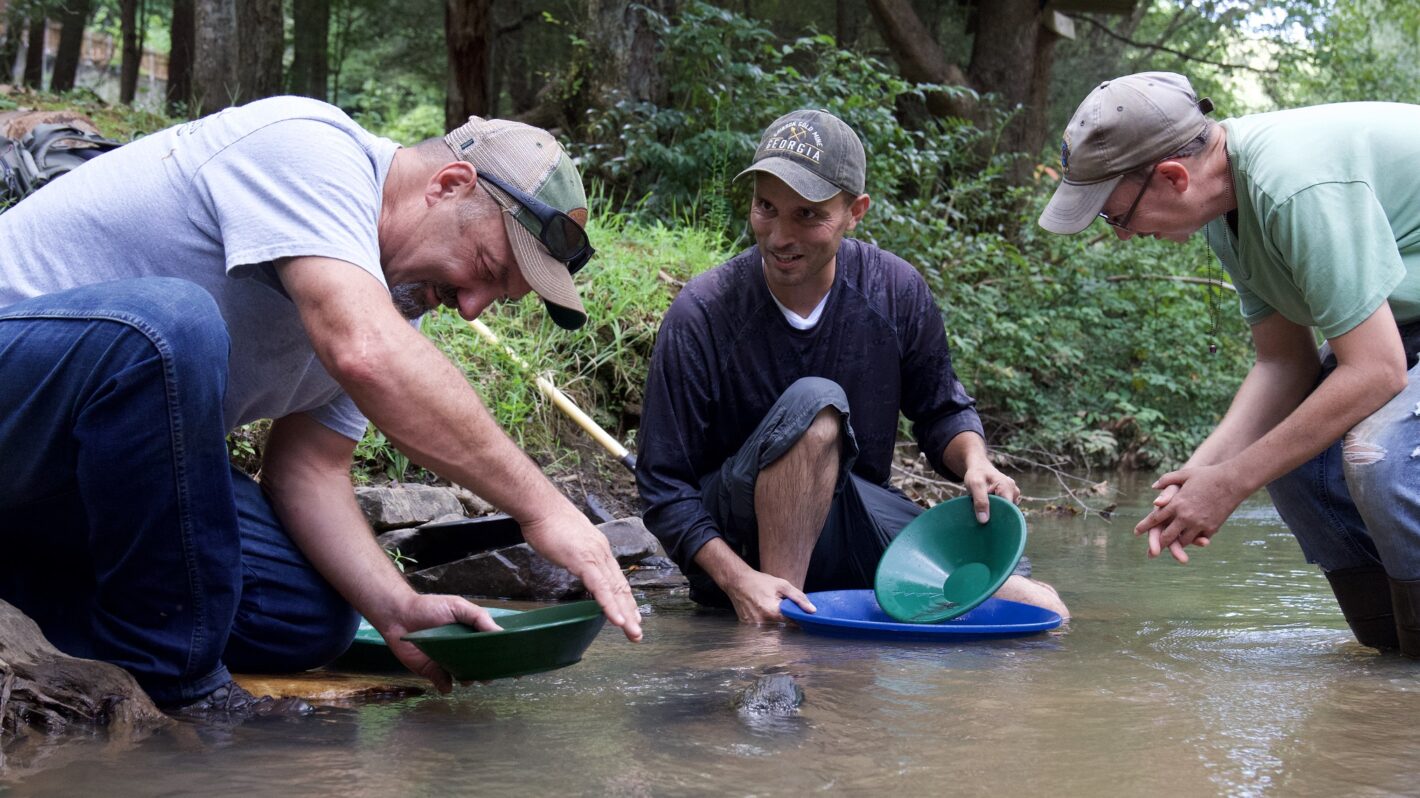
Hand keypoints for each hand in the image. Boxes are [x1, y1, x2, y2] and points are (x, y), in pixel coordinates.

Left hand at [379, 593, 503, 692]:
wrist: (399, 616)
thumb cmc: (430, 607)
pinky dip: (448, 686)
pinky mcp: (432, 671)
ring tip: (469, 677)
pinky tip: (449, 682)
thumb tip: (500, 634)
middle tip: (489, 675)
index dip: (504, 656)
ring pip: (466, 677)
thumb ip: (479, 619)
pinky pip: (444, 684)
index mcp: (472, 634)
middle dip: (489, 672)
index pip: (493, 647)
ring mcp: (448, 661)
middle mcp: (463, 650)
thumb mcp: (458, 606)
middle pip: (482, 665)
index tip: (517, 668)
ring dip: (470, 679)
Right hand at [518, 504, 643, 641]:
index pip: (615, 578)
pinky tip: (618, 620)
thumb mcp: (568, 542)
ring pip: (615, 590)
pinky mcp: (583, 560)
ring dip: (625, 613)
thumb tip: (574, 560)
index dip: (624, 598)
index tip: (631, 615)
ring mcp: (594, 556)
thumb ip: (576, 553)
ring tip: (633, 632)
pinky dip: (610, 605)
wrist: (540, 506)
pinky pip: (601, 587)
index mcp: (599, 549)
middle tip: (637, 632)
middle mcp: (602, 553)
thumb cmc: (548, 521)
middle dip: (630, 611)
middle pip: (620, 587)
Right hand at [724, 569, 815, 623]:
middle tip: (785, 612)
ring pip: (771, 631)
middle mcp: (762, 622)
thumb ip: (799, 598)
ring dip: (775, 624)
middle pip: (782, 629)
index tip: (800, 617)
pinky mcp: (747, 626)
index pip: (792, 624)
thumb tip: (812, 610)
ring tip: (770, 609)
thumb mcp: (782, 585)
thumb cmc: (760, 582)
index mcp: (773, 612)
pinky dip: (765, 623)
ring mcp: (753, 626)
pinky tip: (762, 611)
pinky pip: (761, 629)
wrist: (737, 581)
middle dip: (786, 622)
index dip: (798, 620)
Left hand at [961, 462, 1020, 522]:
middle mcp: (1014, 491)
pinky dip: (996, 510)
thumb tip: (984, 520)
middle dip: (996, 515)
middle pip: (1008, 511)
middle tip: (982, 515)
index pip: (1007, 509)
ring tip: (984, 508)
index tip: (986, 521)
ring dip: (995, 512)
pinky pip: (1005, 509)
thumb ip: (980, 501)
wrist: (978, 467)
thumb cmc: (977, 474)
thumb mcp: (975, 485)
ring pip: (1006, 511)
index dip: (997, 516)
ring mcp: (1013, 495)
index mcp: (1007, 486)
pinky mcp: (1010, 498)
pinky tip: (988, 508)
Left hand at [1133, 464, 1241, 563]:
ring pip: (1183, 540)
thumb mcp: (1184, 474)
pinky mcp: (1212, 528)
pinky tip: (1191, 540)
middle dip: (1159, 543)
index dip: (1144, 526)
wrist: (1233, 481)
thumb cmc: (1207, 475)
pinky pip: (1199, 539)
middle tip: (1152, 550)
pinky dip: (1195, 540)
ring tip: (1173, 545)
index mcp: (1176, 503)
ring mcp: (1199, 523)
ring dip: (1177, 542)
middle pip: (1167, 535)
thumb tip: (1153, 488)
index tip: (1136, 532)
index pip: (1155, 519)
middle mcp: (1185, 516)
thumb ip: (1166, 480)